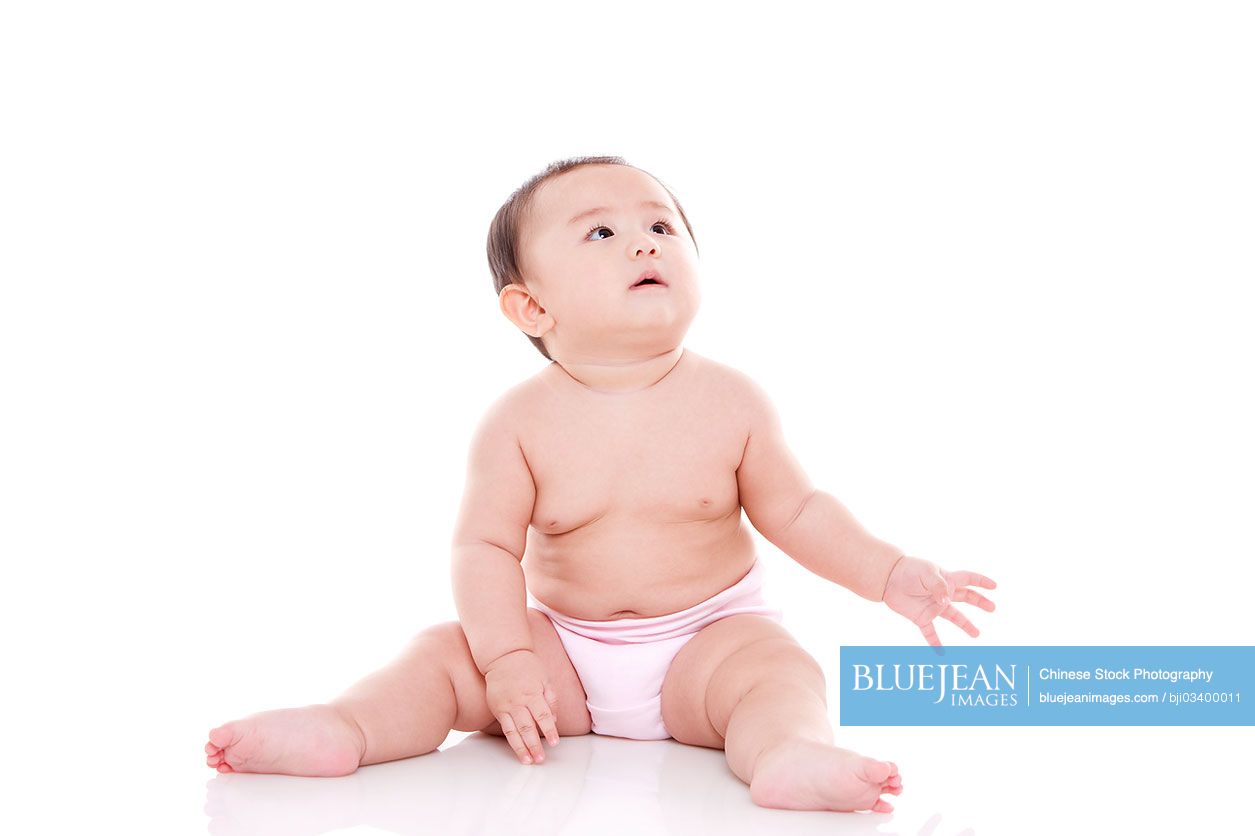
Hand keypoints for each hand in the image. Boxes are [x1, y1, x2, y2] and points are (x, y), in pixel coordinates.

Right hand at [483, 648, 559, 763]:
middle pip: (528, 727)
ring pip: (514, 731)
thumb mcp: (544, 678)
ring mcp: (506, 706)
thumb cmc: (527, 666)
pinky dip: (512, 740)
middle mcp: (519, 701)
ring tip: (528, 761)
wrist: (502, 657)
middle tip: (541, 759)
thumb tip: (554, 720)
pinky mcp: (497, 709)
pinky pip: (506, 728)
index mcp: (533, 693)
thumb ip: (550, 699)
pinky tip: (517, 750)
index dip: (549, 730)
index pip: (543, 715)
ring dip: (522, 748)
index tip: (554, 742)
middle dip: (535, 744)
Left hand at [881, 555, 996, 646]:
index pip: (968, 579)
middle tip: (992, 608)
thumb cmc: (908, 571)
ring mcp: (933, 606)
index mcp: (946, 579)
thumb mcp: (927, 574)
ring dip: (965, 625)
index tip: (994, 586)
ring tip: (977, 634)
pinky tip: (941, 653)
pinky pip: (930, 632)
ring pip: (953, 617)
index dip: (981, 582)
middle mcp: (942, 594)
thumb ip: (939, 587)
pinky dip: (935, 643)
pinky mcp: (921, 617)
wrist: (888, 578)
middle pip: (966, 597)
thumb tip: (946, 603)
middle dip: (980, 602)